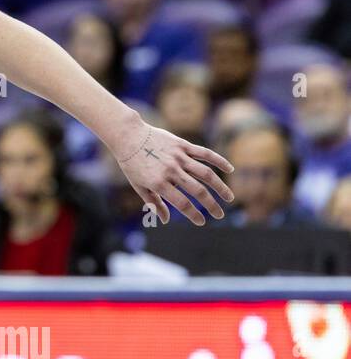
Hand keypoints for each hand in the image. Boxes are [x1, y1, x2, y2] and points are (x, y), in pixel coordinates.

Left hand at [111, 122, 233, 225]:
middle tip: (219, 215)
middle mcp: (170, 170)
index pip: (182, 203)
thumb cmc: (132, 163)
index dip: (193, 215)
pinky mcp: (182, 145)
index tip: (201, 222)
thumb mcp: (138, 185)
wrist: (128, 136)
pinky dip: (219, 161)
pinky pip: (204, 153)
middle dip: (211, 205)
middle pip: (197, 191)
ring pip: (206, 173)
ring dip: (220, 187)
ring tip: (229, 198)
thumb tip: (165, 220)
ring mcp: (178, 156)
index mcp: (158, 182)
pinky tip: (230, 169)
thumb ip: (153, 202)